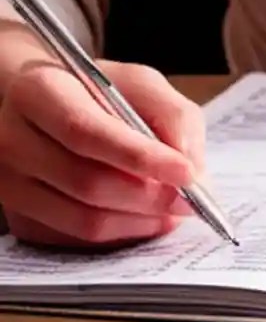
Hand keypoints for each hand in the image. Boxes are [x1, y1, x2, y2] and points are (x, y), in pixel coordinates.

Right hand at [0, 61, 203, 247]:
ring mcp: (7, 183)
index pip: (86, 132)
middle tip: (191, 199)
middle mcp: (11, 138)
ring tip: (173, 209)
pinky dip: (123, 232)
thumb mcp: (137, 83)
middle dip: (151, 196)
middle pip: (88, 183)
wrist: (36, 105)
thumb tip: (192, 167)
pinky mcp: (18, 215)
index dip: (141, 157)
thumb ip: (172, 116)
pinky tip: (144, 217)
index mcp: (37, 91)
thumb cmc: (92, 91)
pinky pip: (78, 238)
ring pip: (84, 219)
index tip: (186, 172)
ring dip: (142, 221)